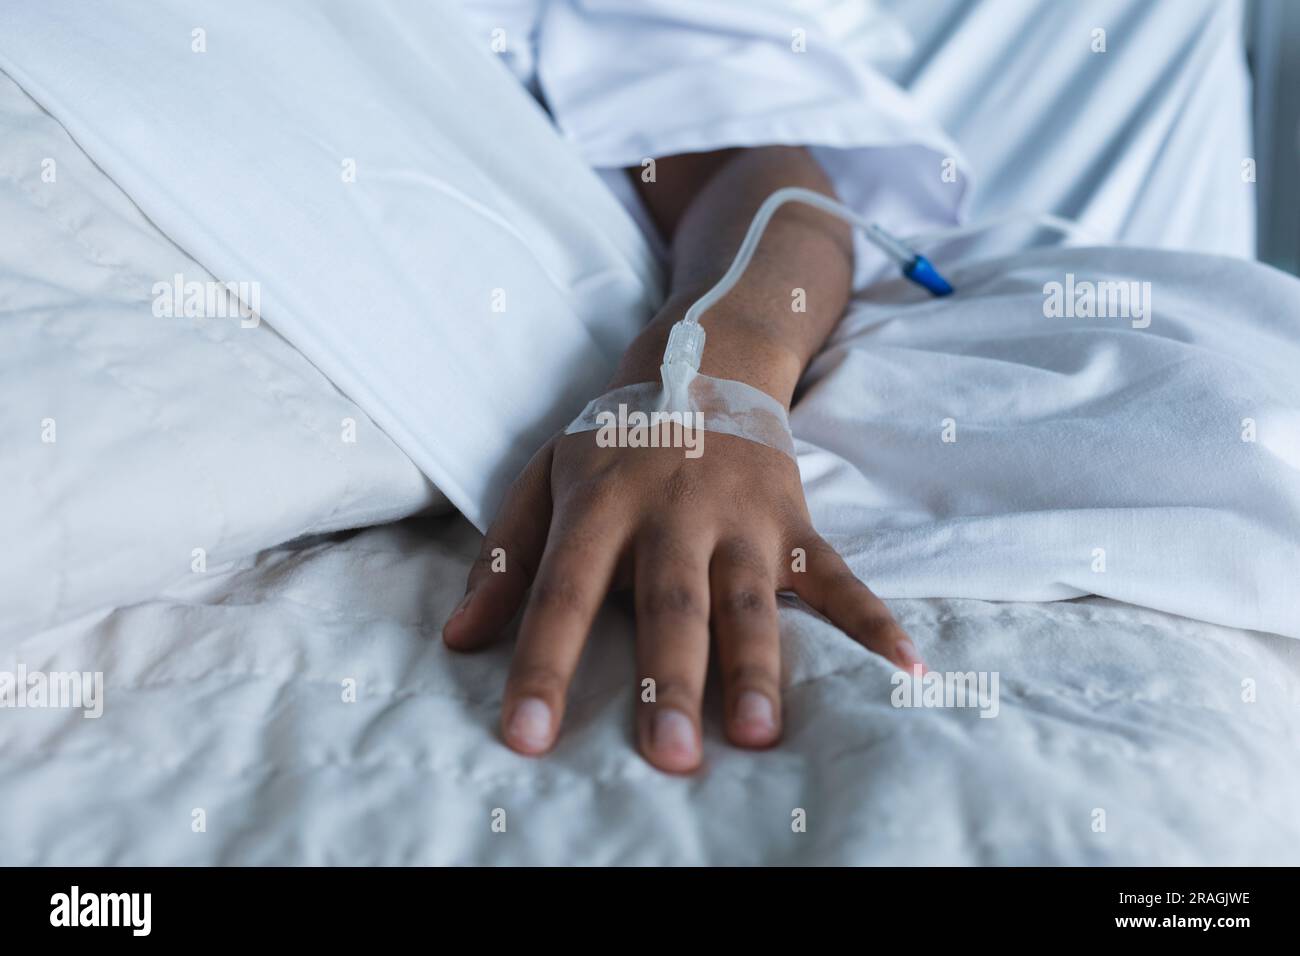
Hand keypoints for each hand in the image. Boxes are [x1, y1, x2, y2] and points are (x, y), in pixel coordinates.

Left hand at [442, 426, 924, 772]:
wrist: (705, 359)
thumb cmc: (614, 438)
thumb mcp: (545, 477)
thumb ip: (504, 558)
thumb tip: (457, 640)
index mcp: (600, 504)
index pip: (564, 592)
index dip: (544, 664)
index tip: (527, 738)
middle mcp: (671, 512)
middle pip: (670, 603)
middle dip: (670, 680)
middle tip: (669, 756)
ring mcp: (740, 516)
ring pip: (749, 597)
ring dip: (756, 664)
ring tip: (758, 733)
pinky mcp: (792, 519)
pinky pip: (836, 574)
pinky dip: (872, 618)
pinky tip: (904, 666)